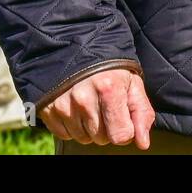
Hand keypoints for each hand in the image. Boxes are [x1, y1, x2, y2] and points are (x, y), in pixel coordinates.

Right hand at [39, 67, 154, 148]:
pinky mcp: (48, 109)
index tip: (122, 115)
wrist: (76, 48)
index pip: (121, 135)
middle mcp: (84, 98)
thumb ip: (142, 113)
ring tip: (90, 104)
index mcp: (109, 88)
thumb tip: (143, 143)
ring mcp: (63, 104)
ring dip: (89, 127)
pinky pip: (65, 135)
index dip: (125, 129)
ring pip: (84, 139)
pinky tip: (76, 107)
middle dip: (107, 127)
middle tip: (105, 105)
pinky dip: (72, 126)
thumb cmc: (111, 68)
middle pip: (102, 138)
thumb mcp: (132, 83)